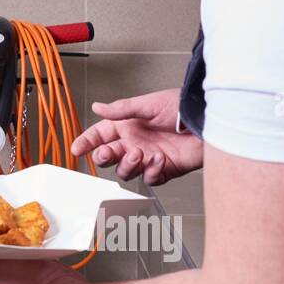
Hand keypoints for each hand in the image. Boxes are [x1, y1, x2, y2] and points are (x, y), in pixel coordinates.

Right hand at [70, 88, 202, 185]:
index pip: (100, 135)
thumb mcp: (148, 104)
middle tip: (109, 153)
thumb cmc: (182, 107)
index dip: (87, 142)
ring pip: (125, 170)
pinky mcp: (164, 169)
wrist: (207, 120)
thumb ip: (121, 109)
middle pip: (109, 157)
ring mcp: (148, 157)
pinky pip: (149, 179)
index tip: (77, 149)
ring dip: (128, 164)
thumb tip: (97, 106)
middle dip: (104, 157)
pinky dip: (151, 172)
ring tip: (140, 153)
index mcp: (128, 126)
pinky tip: (159, 159)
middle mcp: (135, 142)